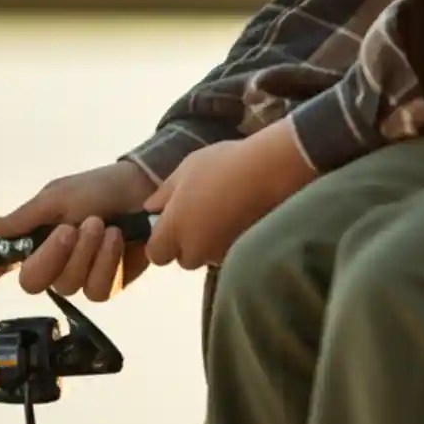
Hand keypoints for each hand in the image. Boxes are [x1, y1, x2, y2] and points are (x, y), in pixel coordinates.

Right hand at [0, 160, 156, 302]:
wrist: (142, 190)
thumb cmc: (98, 189)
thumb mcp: (58, 196)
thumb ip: (27, 217)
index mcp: (34, 239)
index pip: (1, 264)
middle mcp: (52, 263)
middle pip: (33, 282)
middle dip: (52, 256)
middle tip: (72, 228)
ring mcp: (79, 276)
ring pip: (68, 285)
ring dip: (86, 253)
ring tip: (102, 225)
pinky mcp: (107, 285)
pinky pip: (97, 289)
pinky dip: (107, 262)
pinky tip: (116, 240)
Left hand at [143, 118, 317, 268]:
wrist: (272, 172)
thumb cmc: (222, 165)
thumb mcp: (186, 169)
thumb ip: (163, 193)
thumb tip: (150, 209)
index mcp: (173, 230)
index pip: (156, 254)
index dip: (162, 241)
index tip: (173, 223)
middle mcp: (195, 250)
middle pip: (185, 258)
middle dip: (190, 243)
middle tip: (202, 215)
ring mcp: (222, 255)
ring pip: (209, 257)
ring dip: (212, 243)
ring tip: (226, 213)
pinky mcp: (246, 255)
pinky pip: (231, 254)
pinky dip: (233, 242)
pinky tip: (242, 218)